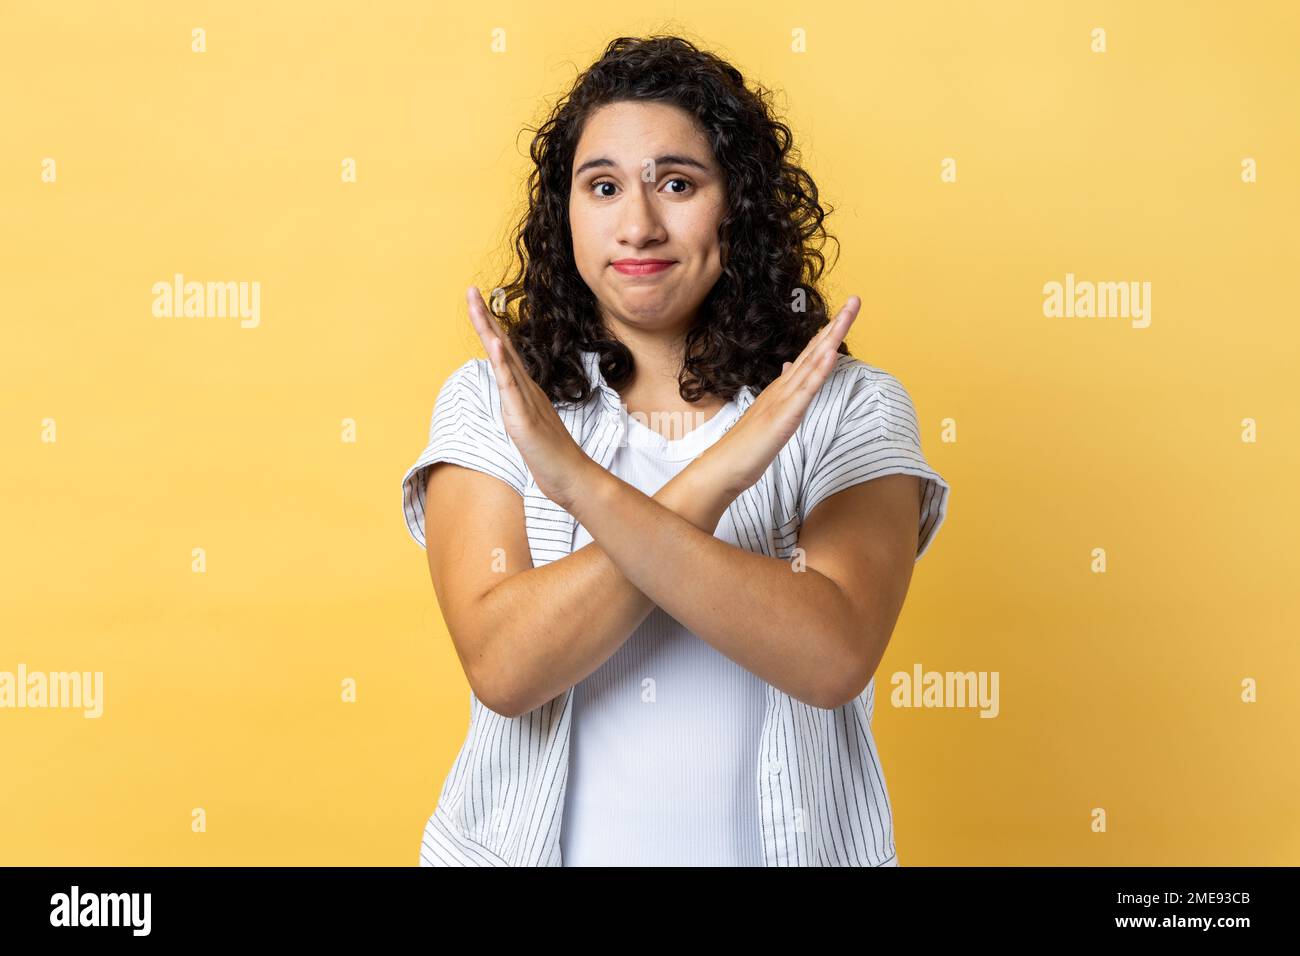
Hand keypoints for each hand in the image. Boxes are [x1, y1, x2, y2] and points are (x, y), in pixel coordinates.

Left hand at [464, 285, 592, 508]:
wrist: (573, 478)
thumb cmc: (553, 459)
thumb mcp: (530, 430)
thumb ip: (522, 413)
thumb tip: (514, 405)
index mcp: (525, 392)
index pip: (505, 355)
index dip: (492, 329)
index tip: (480, 306)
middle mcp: (526, 389)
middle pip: (502, 346)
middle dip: (486, 317)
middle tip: (471, 290)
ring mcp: (526, 400)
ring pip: (504, 358)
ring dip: (489, 329)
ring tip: (477, 304)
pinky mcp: (524, 416)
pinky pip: (510, 385)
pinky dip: (502, 362)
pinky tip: (495, 342)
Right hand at [697, 295, 862, 497]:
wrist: (725, 465)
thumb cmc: (746, 445)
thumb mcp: (770, 414)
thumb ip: (782, 392)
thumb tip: (790, 368)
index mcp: (783, 388)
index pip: (810, 354)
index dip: (828, 333)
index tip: (845, 313)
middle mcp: (784, 386)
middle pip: (815, 350)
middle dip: (836, 324)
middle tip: (855, 300)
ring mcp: (784, 399)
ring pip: (813, 363)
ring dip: (831, 337)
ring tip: (847, 315)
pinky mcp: (785, 415)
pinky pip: (806, 390)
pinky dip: (819, 370)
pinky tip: (830, 353)